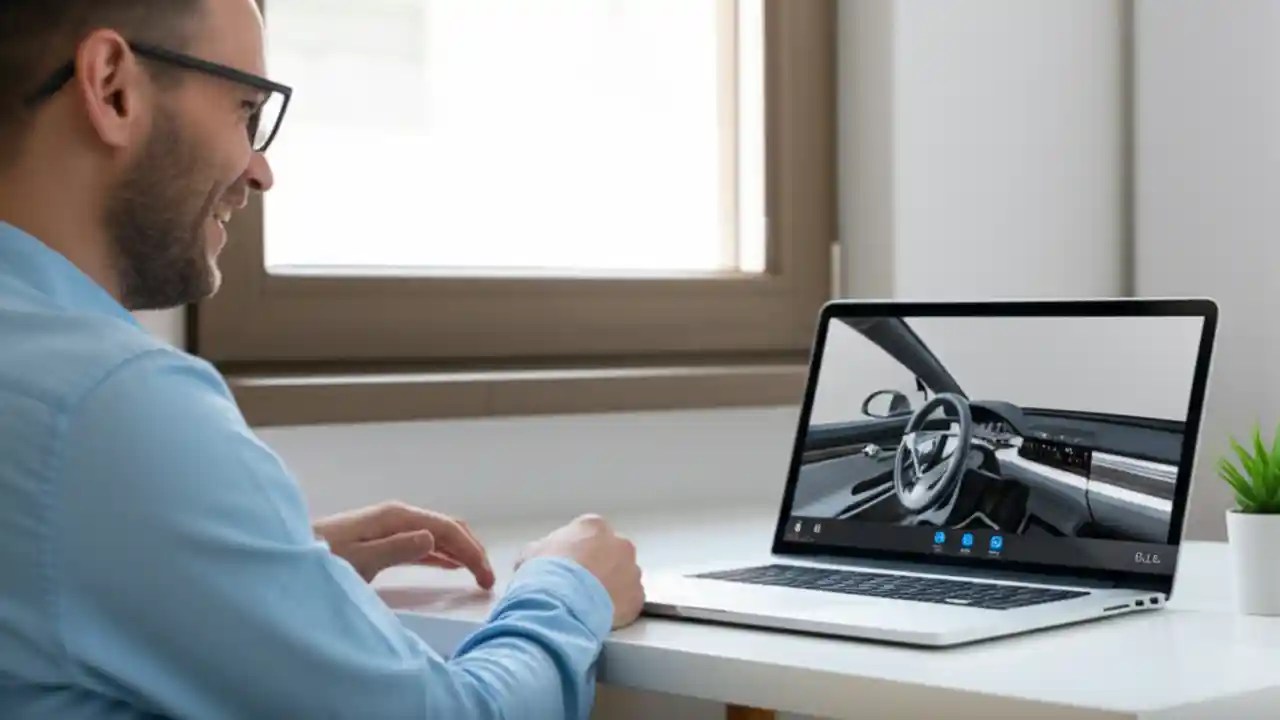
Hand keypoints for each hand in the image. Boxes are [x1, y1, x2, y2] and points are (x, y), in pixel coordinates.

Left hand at [314, 502, 494, 588]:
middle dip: (471, 549)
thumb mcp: (359, 560)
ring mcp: (390, 526)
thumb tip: (432, 538)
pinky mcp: (382, 538)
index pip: (447, 530)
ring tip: (477, 574)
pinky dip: (441, 553)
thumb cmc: (320, 560)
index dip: (471, 552)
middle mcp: (397, 516)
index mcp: (396, 517)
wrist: (287, 558)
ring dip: (459, 552)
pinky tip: (450, 564)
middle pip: (447, 527)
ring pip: (437, 535)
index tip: (486, 578)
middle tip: (488, 578)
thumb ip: (396, 549)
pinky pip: (422, 543)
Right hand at [518, 514, 644, 628]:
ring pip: (625, 576)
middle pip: (613, 553)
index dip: (579, 551)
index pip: (590, 534)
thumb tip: (539, 557)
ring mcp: (631, 570)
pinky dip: (619, 608)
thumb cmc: (546, 575)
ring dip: (612, 587)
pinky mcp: (637, 596)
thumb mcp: (531, 552)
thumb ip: (543, 549)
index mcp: (593, 526)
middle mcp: (619, 544)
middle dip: (601, 567)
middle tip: (580, 585)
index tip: (570, 565)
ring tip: (589, 603)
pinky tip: (601, 615)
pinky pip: (630, 600)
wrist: (560, 604)